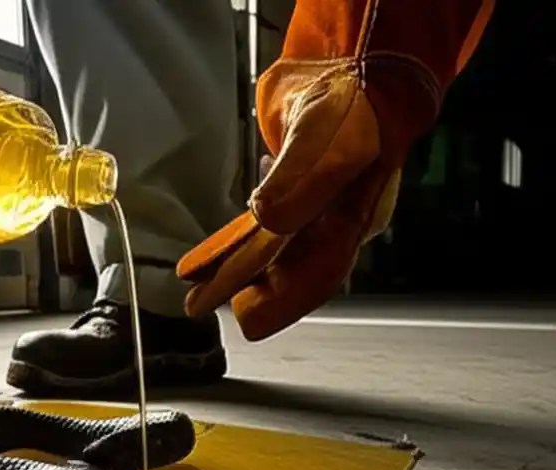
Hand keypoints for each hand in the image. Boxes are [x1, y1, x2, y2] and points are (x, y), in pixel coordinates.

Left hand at [176, 0, 494, 341]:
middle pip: (294, 272)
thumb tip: (264, 215)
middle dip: (250, 294)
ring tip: (194, 291)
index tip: (242, 311)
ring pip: (274, 256)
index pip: (319, 268)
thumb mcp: (321, 127)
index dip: (282, 296)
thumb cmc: (349, 98)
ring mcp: (321, 215)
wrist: (361, 71)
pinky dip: (233, 245)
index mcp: (356, 215)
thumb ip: (297, 172)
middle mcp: (340, 224)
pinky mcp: (297, 200)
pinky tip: (202, 258)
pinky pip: (263, 233)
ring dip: (234, 272)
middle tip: (201, 309)